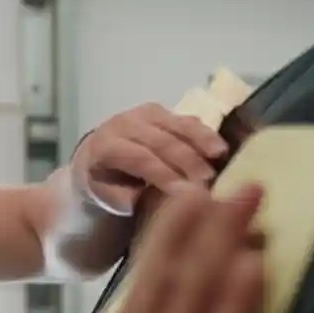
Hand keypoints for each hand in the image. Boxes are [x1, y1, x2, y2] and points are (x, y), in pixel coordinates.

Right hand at [0, 183, 265, 312]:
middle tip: (223, 183)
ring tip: (242, 200)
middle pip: (170, 277)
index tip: (185, 210)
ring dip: (222, 243)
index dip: (167, 246)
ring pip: (193, 293)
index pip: (144, 290)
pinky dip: (236, 299)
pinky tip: (252, 266)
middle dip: (200, 228)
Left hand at [73, 103, 229, 215]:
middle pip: (161, 140)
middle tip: (210, 181)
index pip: (139, 158)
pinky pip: (184, 120)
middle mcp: (122, 125)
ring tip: (220, 157)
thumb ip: (135, 197)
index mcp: (105, 147)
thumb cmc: (105, 183)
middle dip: (188, 161)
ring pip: (176, 125)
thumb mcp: (111, 197)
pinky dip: (203, 132)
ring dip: (201, 140)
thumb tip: (166, 201)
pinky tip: (219, 147)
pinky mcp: (158, 111)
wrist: (93, 157)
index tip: (188, 192)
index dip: (165, 173)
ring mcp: (141, 114)